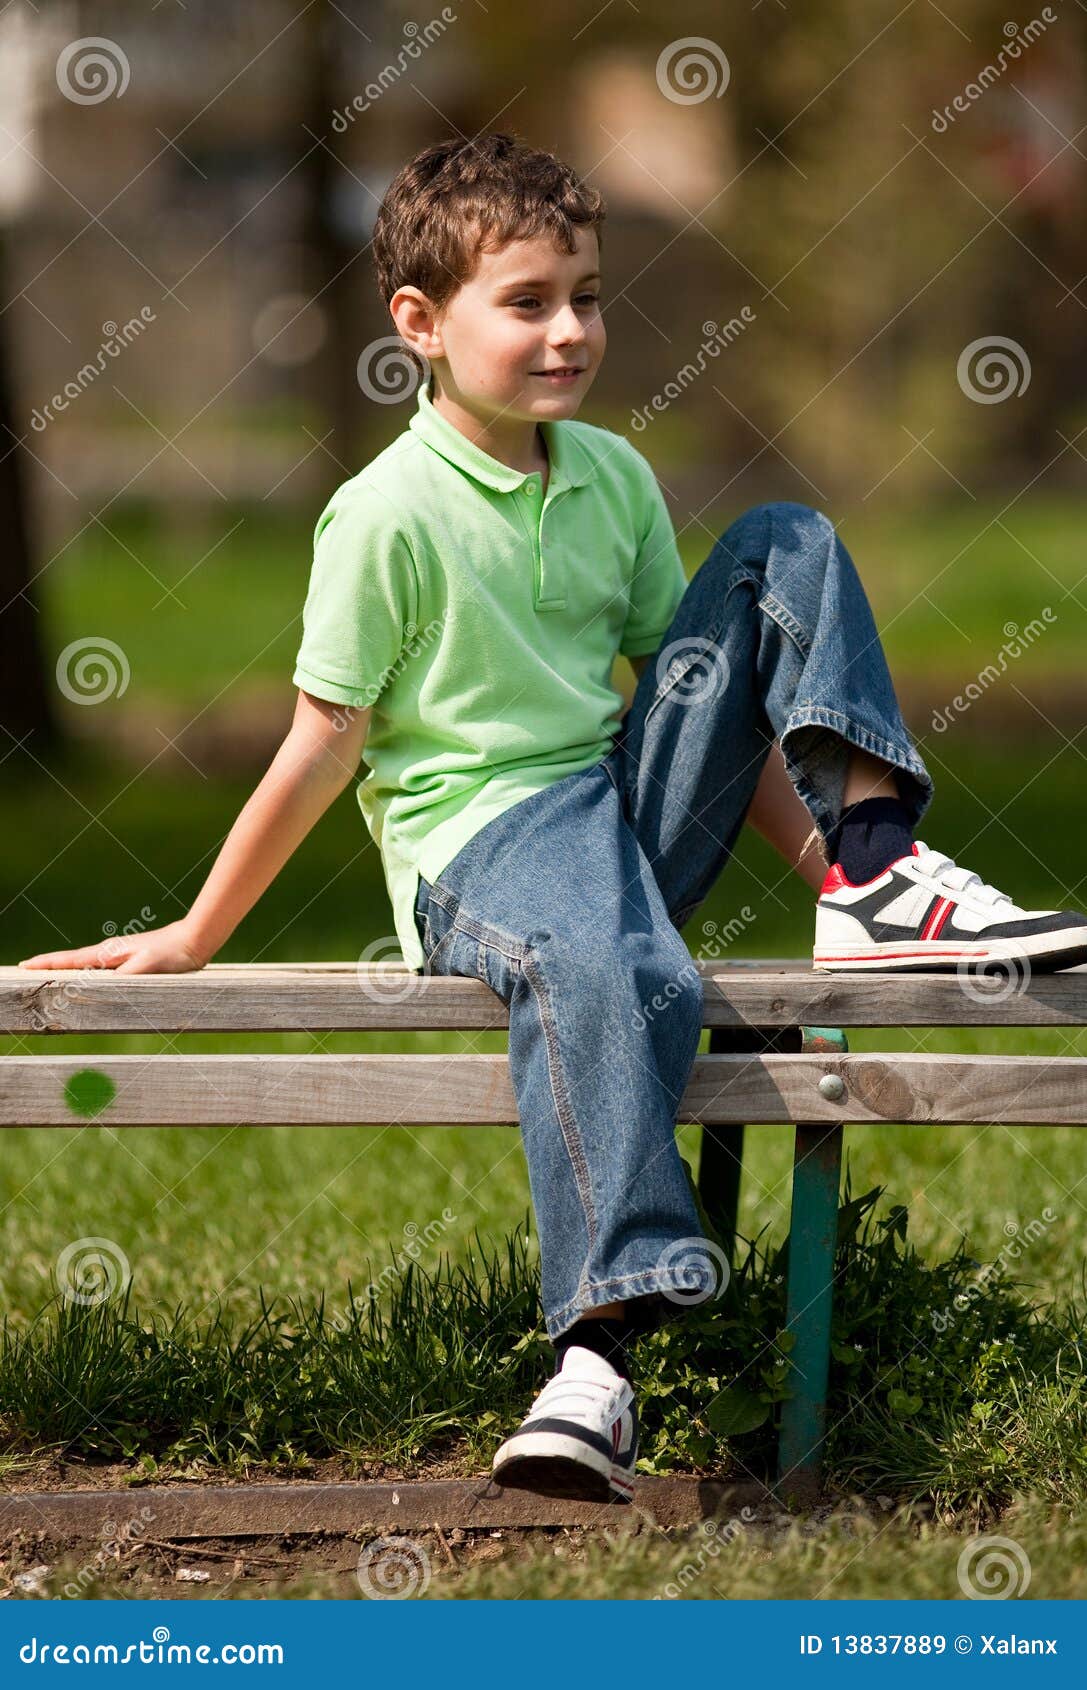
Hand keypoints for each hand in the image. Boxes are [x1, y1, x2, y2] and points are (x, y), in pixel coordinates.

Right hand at [17, 920, 209, 974]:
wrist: (193, 940)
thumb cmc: (170, 953)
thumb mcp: (146, 968)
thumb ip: (123, 978)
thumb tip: (99, 987)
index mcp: (108, 953)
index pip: (70, 960)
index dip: (47, 964)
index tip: (24, 965)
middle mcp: (109, 953)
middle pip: (71, 961)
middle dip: (48, 966)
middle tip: (25, 970)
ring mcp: (118, 957)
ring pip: (84, 965)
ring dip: (65, 969)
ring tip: (46, 976)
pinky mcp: (128, 963)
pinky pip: (98, 969)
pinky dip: (84, 972)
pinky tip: (82, 978)